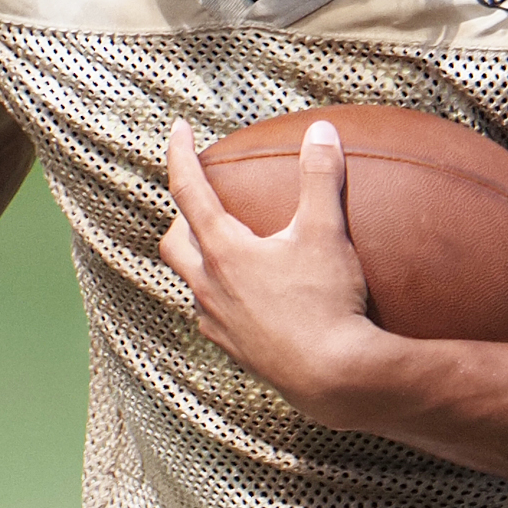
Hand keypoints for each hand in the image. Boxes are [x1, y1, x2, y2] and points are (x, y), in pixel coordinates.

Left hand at [158, 117, 384, 426]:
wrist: (333, 379)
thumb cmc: (327, 303)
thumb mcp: (326, 233)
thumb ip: (320, 178)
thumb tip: (321, 131)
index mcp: (224, 251)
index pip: (189, 191)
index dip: (180, 154)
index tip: (177, 129)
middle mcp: (210, 286)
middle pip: (175, 243)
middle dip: (180, 217)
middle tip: (201, 201)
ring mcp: (219, 323)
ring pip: (191, 283)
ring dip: (198, 260)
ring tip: (222, 250)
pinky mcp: (235, 350)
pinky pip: (213, 317)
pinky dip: (220, 298)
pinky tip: (248, 300)